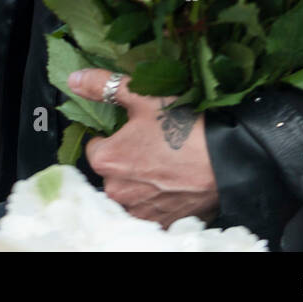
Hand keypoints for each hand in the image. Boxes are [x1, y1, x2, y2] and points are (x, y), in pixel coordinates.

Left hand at [67, 68, 218, 226]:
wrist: (227, 159)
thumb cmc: (184, 126)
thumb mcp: (142, 96)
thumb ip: (103, 86)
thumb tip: (75, 80)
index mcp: (107, 160)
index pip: (95, 147)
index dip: (112, 135)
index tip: (131, 130)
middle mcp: (117, 191)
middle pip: (111, 172)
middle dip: (126, 158)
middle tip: (151, 143)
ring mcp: (139, 210)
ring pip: (129, 191)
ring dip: (140, 179)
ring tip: (164, 161)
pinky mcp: (161, 222)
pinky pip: (149, 208)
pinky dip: (157, 196)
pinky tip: (173, 180)